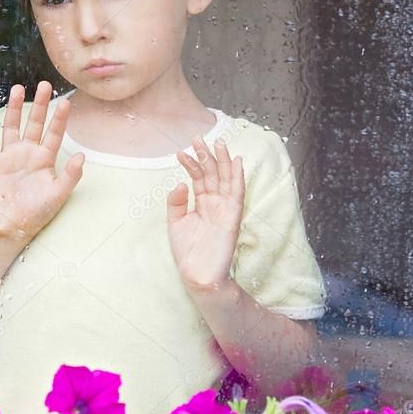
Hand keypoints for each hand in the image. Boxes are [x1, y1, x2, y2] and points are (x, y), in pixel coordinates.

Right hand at [0, 81, 84, 241]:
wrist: (11, 226)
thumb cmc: (37, 212)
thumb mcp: (58, 195)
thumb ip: (70, 175)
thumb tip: (82, 156)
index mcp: (45, 159)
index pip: (54, 134)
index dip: (59, 118)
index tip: (65, 101)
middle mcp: (27, 153)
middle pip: (34, 123)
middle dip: (39, 105)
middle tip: (44, 85)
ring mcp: (9, 156)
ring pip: (12, 126)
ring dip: (15, 108)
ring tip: (18, 88)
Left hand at [166, 135, 244, 289]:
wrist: (198, 275)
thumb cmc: (188, 252)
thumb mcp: (175, 223)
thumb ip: (176, 202)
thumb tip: (181, 182)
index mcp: (202, 204)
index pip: (198, 178)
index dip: (190, 164)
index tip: (180, 152)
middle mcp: (215, 204)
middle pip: (213, 174)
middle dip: (206, 156)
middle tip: (198, 137)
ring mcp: (225, 209)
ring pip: (226, 180)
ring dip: (223, 161)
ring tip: (218, 142)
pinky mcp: (232, 217)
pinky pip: (237, 194)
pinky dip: (237, 177)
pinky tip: (236, 162)